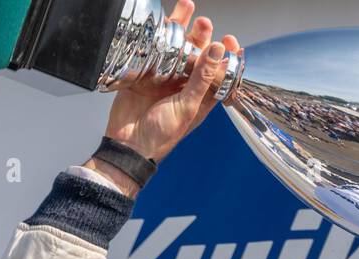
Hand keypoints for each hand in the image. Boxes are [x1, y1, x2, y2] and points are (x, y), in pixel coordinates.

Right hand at [85, 1, 240, 194]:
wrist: (128, 144)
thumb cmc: (162, 136)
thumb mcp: (188, 106)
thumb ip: (202, 78)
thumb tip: (218, 51)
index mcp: (201, 96)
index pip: (219, 72)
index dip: (226, 56)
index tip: (230, 40)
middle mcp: (184, 85)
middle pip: (197, 54)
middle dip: (202, 36)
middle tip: (204, 23)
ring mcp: (164, 78)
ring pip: (175, 48)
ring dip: (181, 29)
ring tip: (186, 9)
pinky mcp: (145, 73)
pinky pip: (152, 50)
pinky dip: (156, 35)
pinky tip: (161, 22)